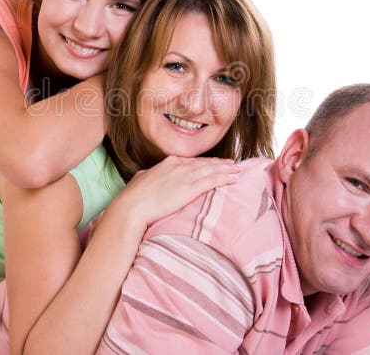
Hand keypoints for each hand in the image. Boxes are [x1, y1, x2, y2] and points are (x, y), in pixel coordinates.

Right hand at [112, 156, 239, 229]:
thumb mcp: (143, 179)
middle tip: (232, 164)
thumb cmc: (133, 196)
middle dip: (220, 164)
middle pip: (205, 163)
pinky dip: (224, 178)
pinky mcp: (189, 189)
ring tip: (237, 171)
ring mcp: (185, 176)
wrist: (132, 207)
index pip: (193, 161)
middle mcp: (179, 165)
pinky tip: (233, 179)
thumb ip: (153, 175)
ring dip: (226, 170)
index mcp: (168, 162)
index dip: (206, 162)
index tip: (215, 163)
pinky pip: (212, 181)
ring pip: (212, 170)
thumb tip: (152, 175)